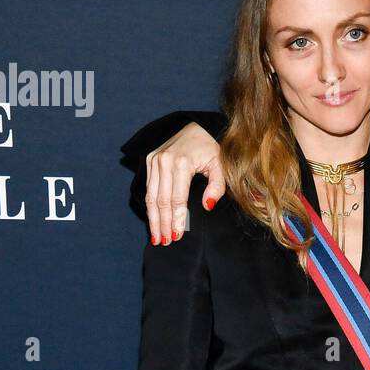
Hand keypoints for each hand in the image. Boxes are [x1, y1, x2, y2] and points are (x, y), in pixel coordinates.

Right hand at [144, 122, 223, 244]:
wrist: (197, 127)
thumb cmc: (212, 148)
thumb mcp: (221, 165)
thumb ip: (217, 186)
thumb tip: (207, 206)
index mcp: (181, 162)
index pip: (177, 198)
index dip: (177, 218)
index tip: (177, 235)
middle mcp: (164, 161)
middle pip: (161, 200)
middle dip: (163, 223)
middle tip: (165, 242)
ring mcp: (154, 160)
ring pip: (150, 196)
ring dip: (153, 219)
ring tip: (157, 237)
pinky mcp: (149, 161)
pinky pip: (148, 188)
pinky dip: (150, 207)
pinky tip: (154, 221)